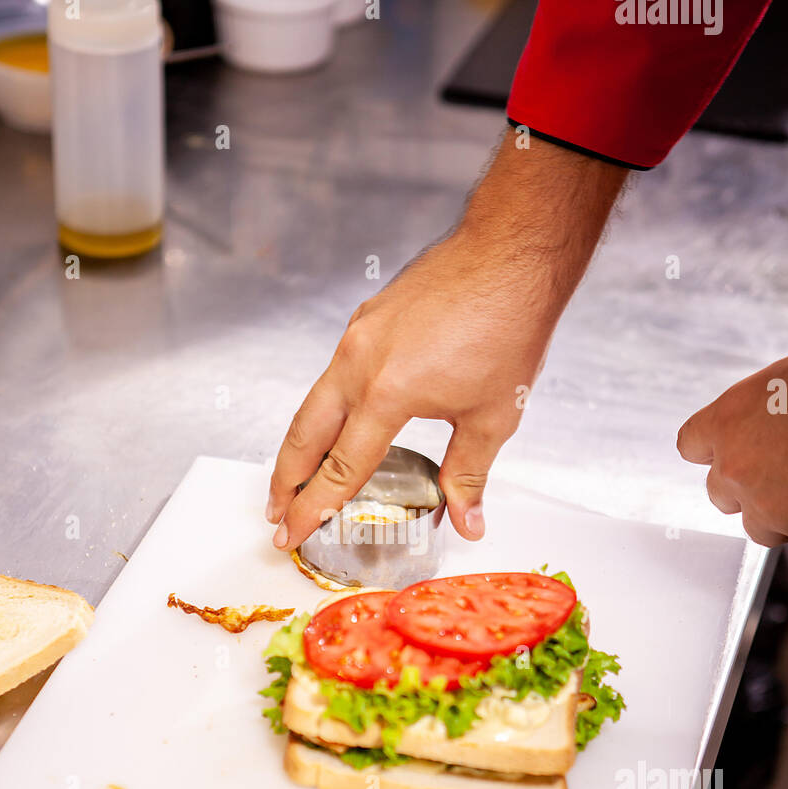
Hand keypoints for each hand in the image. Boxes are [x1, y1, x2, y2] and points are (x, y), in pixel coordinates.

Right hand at [267, 132, 626, 549]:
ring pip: (315, 401)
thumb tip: (467, 521)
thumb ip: (469, 474)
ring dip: (302, 443)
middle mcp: (359, 363)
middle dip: (285, 480)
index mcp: (385, 394)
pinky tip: (338, 420)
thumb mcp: (491, 416)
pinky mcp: (368, 317)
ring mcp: (358, 336)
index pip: (339, 469)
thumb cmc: (507, 325)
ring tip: (297, 475)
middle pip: (305, 435)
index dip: (312, 509)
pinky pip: (335, 372)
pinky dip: (327, 405)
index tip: (292, 534)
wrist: (511, 254)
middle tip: (276, 513)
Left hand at [677, 351, 787, 545]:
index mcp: (727, 420)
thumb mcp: (785, 380)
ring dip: (779, 513)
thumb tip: (758, 426)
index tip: (729, 448)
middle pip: (718, 492)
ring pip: (757, 526)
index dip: (714, 447)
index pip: (691, 444)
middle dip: (746, 486)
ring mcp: (766, 503)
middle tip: (783, 469)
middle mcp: (735, 466)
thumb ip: (758, 412)